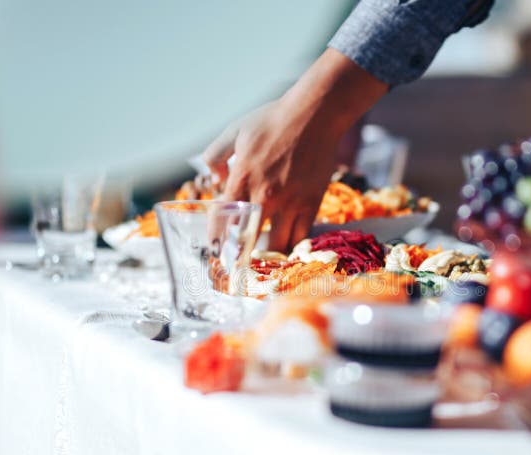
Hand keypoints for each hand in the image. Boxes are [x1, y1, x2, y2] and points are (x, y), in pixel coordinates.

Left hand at [202, 48, 387, 251]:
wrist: (315, 115)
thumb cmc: (273, 120)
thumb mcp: (235, 130)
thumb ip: (216, 155)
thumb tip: (215, 178)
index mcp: (242, 179)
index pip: (223, 220)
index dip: (217, 239)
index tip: (216, 249)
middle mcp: (264, 196)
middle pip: (248, 240)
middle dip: (240, 254)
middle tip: (237, 263)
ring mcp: (290, 202)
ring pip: (276, 244)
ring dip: (268, 252)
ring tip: (264, 256)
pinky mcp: (311, 204)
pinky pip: (300, 235)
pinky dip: (292, 244)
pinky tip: (287, 247)